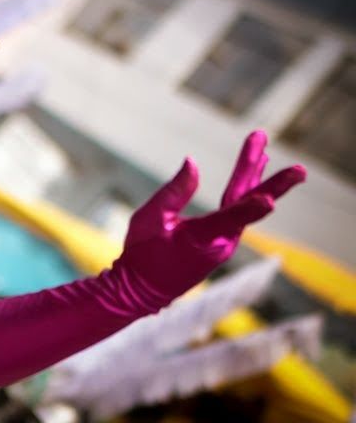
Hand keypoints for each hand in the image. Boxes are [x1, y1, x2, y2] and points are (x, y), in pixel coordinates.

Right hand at [115, 131, 305, 310]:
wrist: (141, 289)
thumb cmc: (142, 253)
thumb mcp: (149, 219)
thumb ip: (174, 191)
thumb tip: (192, 162)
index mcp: (200, 237)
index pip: (229, 218)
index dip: (250, 208)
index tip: (270, 199)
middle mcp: (220, 243)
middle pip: (249, 206)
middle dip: (273, 183)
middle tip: (300, 170)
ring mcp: (223, 244)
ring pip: (244, 206)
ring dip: (255, 178)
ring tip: (265, 154)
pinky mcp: (220, 243)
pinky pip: (237, 214)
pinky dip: (246, 195)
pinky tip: (254, 184)